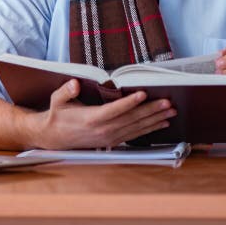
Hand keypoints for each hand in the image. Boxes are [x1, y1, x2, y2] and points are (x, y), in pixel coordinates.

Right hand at [30, 79, 176, 149]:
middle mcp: (103, 130)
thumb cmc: (57, 116)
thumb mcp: (57, 101)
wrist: (54, 138)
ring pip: (137, 128)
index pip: (114, 110)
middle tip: (168, 102)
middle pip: (131, 119)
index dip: (129, 102)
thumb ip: (66, 92)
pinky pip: (135, 135)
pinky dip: (150, 129)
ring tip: (171, 111)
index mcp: (91, 119)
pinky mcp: (114, 141)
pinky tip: (162, 123)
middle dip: (151, 110)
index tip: (143, 93)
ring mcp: (110, 137)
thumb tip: (74, 84)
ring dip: (155, 119)